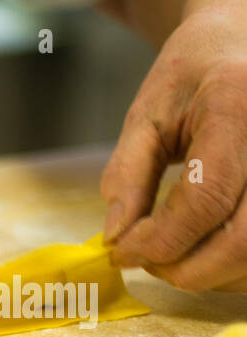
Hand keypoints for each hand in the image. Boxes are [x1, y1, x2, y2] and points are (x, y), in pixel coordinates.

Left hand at [101, 0, 246, 290]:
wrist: (238, 47)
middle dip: (184, 268)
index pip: (206, 197)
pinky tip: (201, 254)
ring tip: (169, 256)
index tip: (121, 251)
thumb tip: (115, 239)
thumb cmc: (191, 79)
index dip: (160, 239)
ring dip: (209, 274)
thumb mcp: (146, 115)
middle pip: (242, 238)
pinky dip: (231, 268)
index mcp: (236, 109)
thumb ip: (127, 176)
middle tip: (143, 261)